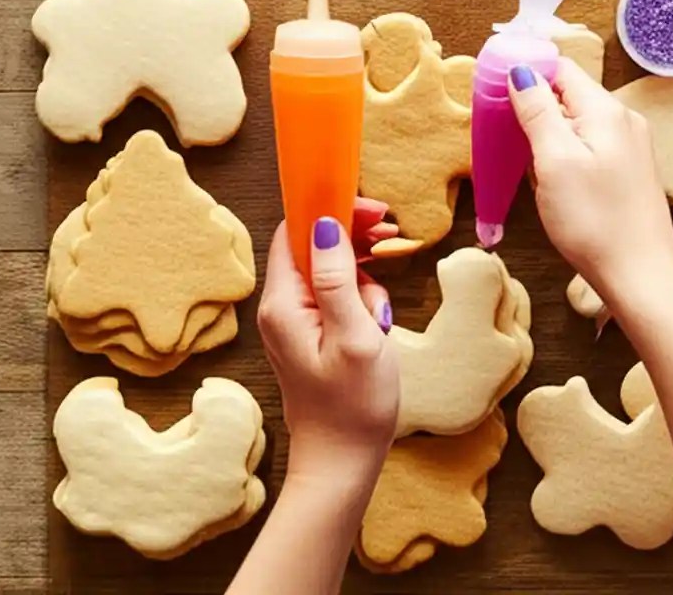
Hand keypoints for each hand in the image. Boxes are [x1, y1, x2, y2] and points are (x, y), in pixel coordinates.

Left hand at [257, 198, 399, 481]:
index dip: (333, 211)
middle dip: (354, 237)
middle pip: (312, 245)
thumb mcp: (355, 337)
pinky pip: (334, 296)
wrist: (341, 462)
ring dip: (362, 275)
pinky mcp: (310, 335)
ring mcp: (294, 322)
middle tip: (392, 237)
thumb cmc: (353, 406)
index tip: (374, 211)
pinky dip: (359, 298)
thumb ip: (337, 279)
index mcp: (284, 305)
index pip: (296, 231)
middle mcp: (280, 308)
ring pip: (328, 270)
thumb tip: (324, 225)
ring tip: (382, 311)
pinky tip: (376, 321)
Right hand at [509, 59, 672, 297]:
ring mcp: (631, 148)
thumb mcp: (555, 161)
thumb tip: (522, 71)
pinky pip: (590, 150)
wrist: (640, 277)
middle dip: (536, 114)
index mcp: (606, 111)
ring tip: (538, 176)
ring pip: (577, 126)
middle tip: (515, 147)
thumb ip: (539, 111)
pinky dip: (566, 160)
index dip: (527, 74)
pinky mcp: (630, 173)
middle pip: (569, 96)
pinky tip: (560, 190)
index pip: (562, 69)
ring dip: (549, 142)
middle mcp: (624, 121)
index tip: (498, 97)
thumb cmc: (595, 223)